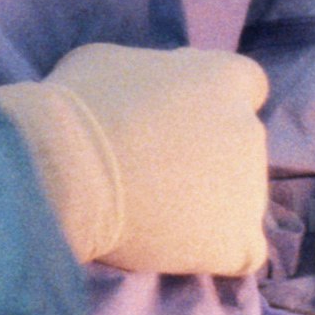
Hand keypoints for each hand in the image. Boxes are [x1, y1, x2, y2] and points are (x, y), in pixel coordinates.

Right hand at [0, 42, 271, 278]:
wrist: (65, 170)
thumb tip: (154, 89)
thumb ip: (154, 74)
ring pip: (238, 199)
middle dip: (207, 157)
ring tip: (150, 212)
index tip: (183, 119)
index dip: (215, 104)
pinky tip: (178, 247)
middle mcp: (248, 130)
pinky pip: (242, 250)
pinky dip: (215, 251)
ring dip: (206, 204)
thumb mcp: (113, 62)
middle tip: (152, 173)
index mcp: (224, 80)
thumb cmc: (78, 109)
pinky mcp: (236, 240)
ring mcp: (249, 188)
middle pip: (238, 146)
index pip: (246, 86)